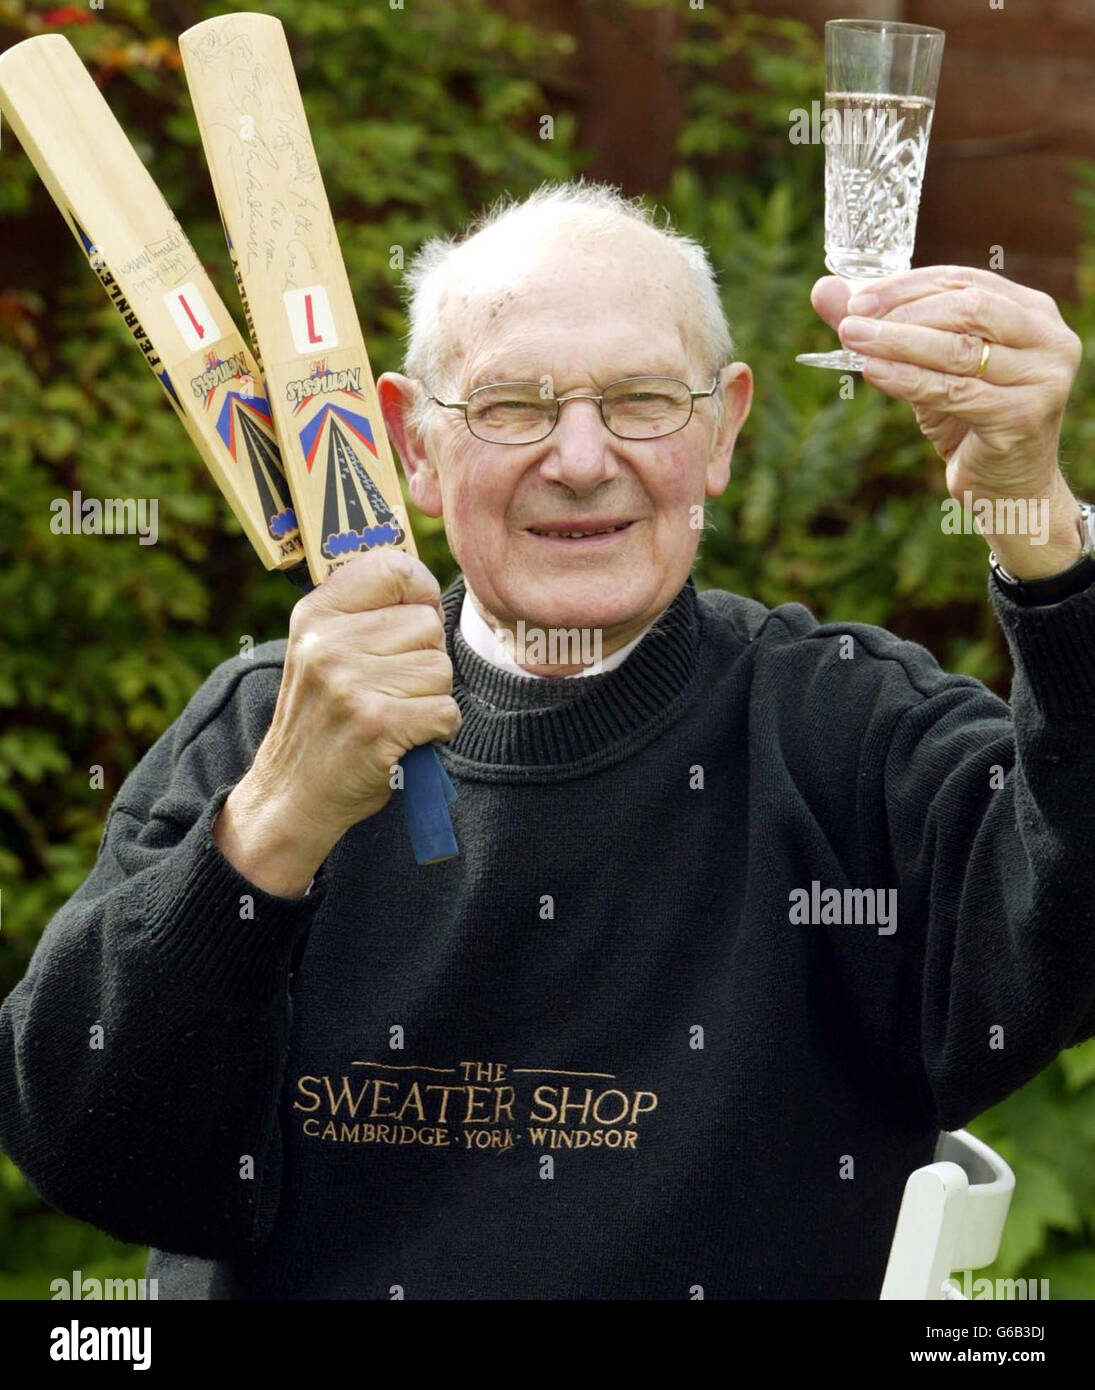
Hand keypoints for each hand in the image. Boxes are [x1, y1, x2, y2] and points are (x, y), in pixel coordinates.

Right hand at [214, 550, 459, 895]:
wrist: (293, 793)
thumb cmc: (323, 719)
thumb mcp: (322, 651)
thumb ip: (366, 614)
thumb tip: (428, 589)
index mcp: (316, 614)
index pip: (394, 566)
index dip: (420, 592)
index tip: (415, 618)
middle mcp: (328, 642)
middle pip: (428, 624)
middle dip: (425, 658)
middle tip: (391, 688)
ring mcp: (350, 683)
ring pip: (441, 669)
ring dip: (430, 697)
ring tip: (392, 713)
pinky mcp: (377, 723)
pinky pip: (446, 710)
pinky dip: (436, 729)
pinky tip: (402, 737)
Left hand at [812, 266, 1081, 501]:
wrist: (1008, 488)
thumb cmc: (968, 421)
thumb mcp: (927, 368)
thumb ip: (883, 327)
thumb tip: (824, 290)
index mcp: (1031, 313)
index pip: (965, 282)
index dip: (908, 287)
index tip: (856, 300)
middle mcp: (1048, 339)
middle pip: (968, 309)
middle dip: (902, 313)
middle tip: (850, 324)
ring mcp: (1043, 378)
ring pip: (960, 350)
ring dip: (898, 343)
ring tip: (852, 341)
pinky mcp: (1023, 417)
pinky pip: (954, 392)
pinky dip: (909, 380)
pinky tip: (873, 373)